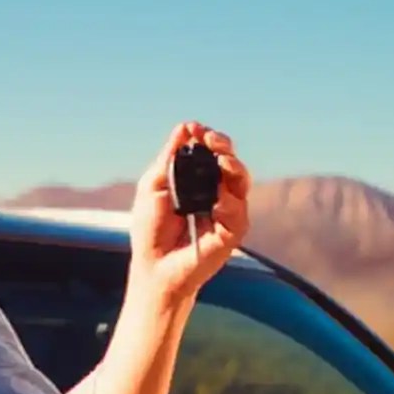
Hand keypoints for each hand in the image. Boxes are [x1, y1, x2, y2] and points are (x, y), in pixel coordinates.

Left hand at [127, 121, 251, 301]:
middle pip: (231, 162)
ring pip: (242, 182)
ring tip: (221, 161)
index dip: (208, 138)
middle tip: (211, 140)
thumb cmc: (151, 229)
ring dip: (234, 168)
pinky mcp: (232, 233)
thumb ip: (170, 158)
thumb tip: (185, 127)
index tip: (196, 129)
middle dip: (224, 146)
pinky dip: (228, 203)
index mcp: (198, 181)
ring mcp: (226, 213)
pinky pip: (238, 212)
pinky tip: (215, 202)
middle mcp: (216, 194)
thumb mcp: (153, 186)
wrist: (153, 265)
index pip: (212, 152)